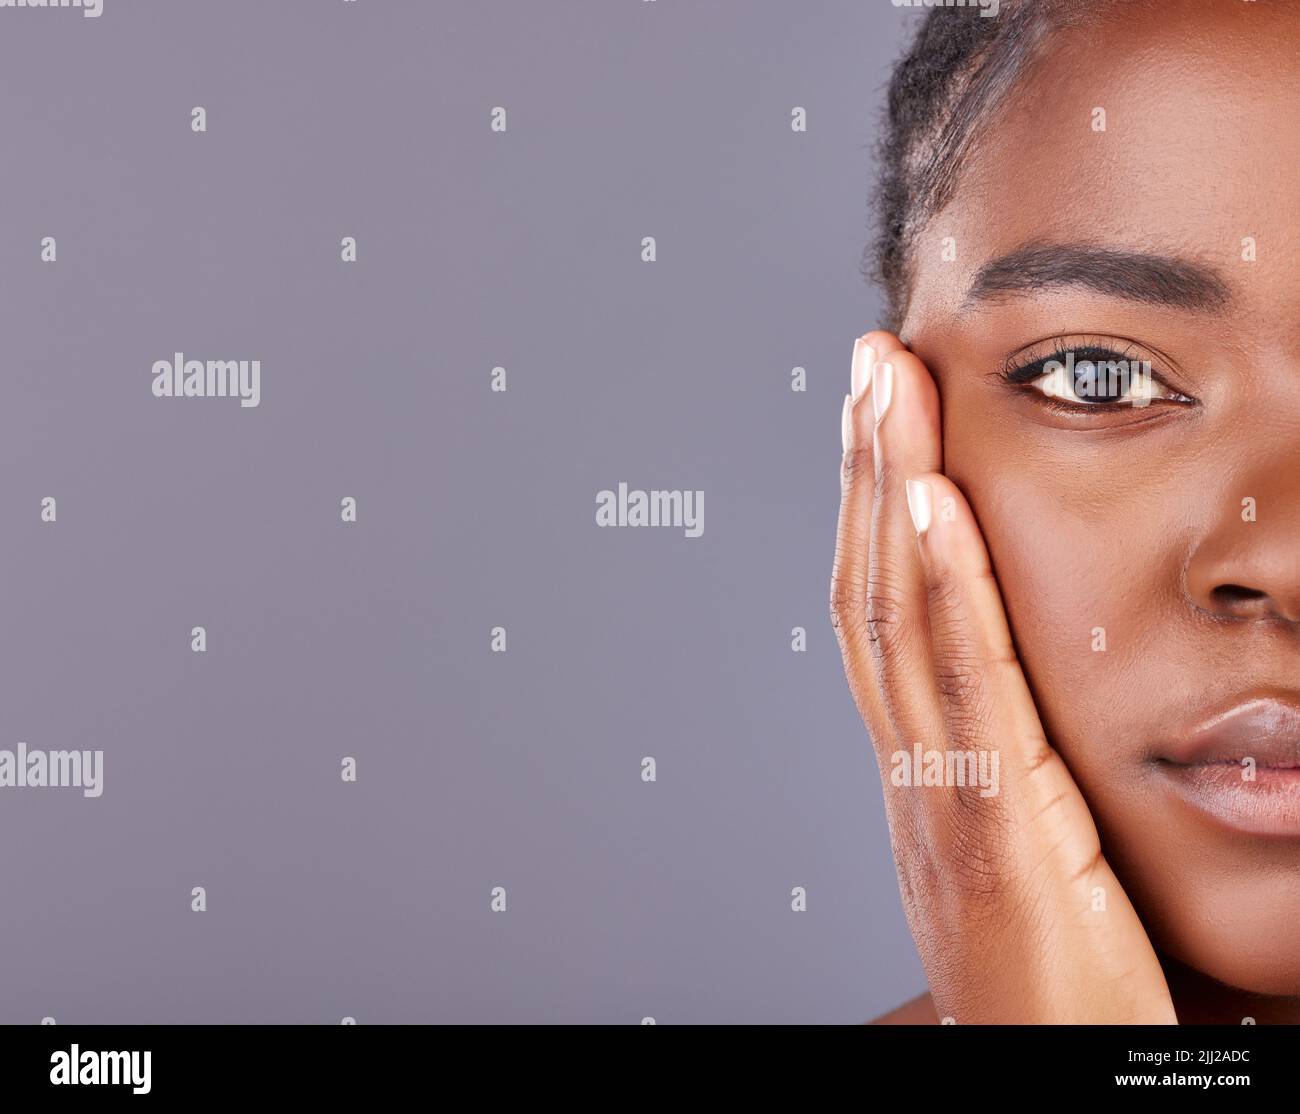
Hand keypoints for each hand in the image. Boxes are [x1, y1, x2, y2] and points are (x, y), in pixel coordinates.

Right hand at [830, 331, 1177, 1023]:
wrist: (1052, 1086)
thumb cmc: (1068, 994)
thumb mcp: (1050, 859)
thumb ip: (1037, 775)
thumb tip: (1055, 697)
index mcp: (932, 776)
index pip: (887, 619)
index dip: (875, 512)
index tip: (881, 419)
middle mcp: (918, 778)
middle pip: (875, 596)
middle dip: (868, 470)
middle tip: (870, 363)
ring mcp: (942, 803)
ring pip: (897, 622)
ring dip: (891, 494)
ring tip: (887, 389)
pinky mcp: (991, 835)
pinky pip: (961, 690)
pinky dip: (943, 588)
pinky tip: (937, 501)